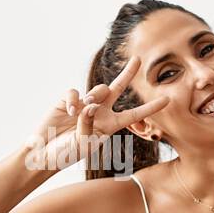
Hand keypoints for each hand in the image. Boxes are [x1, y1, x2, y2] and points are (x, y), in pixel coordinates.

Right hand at [24, 55, 168, 172]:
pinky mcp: (67, 100)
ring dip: (95, 97)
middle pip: (117, 89)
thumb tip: (90, 105)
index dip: (151, 108)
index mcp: (111, 125)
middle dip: (127, 74)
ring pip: (97, 90)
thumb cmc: (68, 153)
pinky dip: (73, 101)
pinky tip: (69, 111)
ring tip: (87, 108)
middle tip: (138, 59)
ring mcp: (84, 104)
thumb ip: (90, 125)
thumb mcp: (84, 143)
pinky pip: (74, 93)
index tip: (167, 100)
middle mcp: (101, 112)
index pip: (135, 114)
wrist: (46, 152)